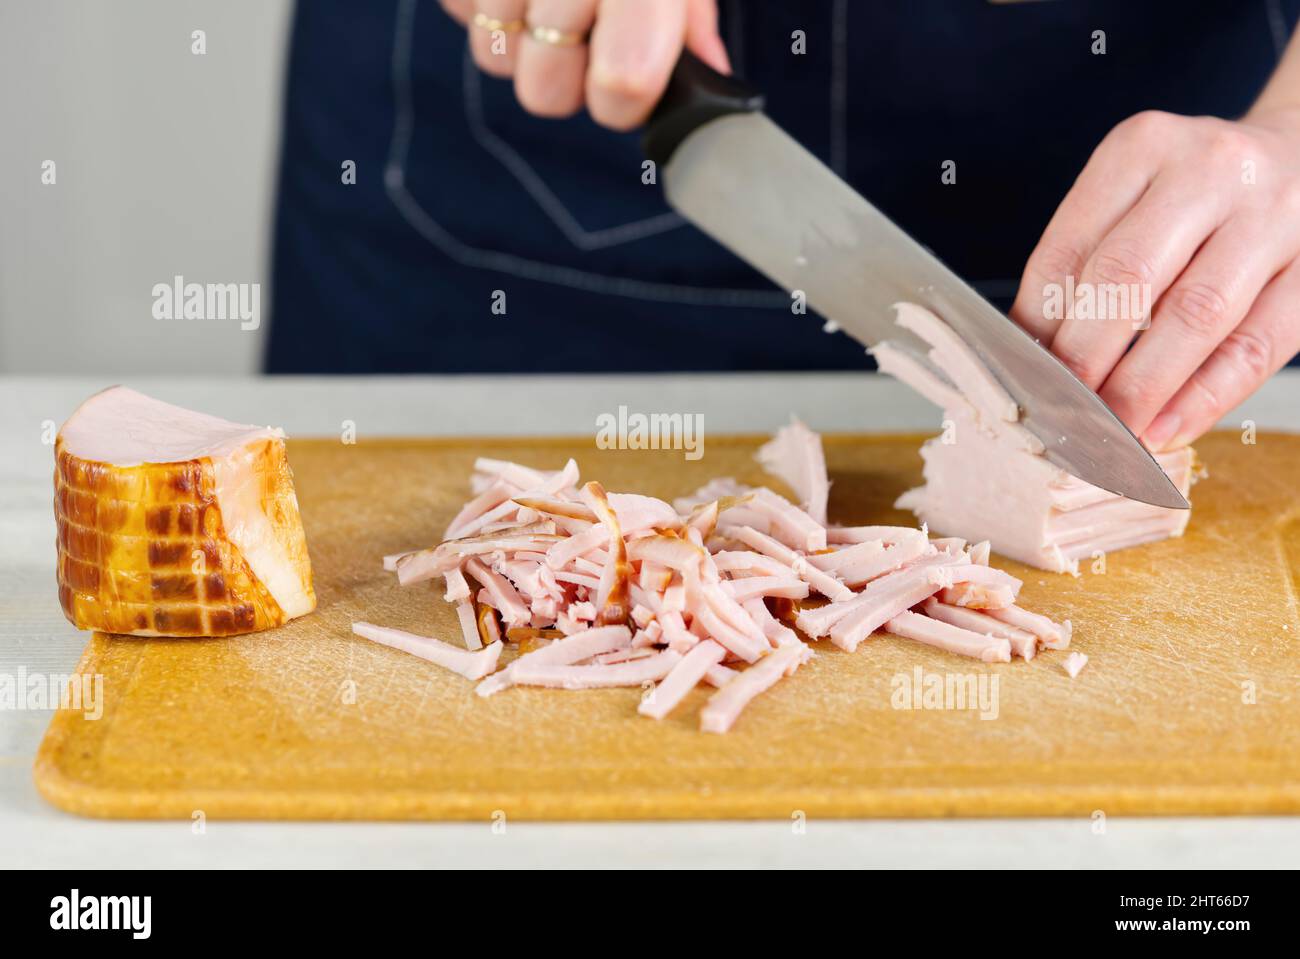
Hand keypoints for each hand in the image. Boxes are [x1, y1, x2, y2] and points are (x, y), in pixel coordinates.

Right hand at [440, 0, 729, 128]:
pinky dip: (487, 7)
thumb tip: (710, 85)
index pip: (623, 82)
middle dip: (567, 81)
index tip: (628, 88)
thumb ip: (688, 20)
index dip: (623, 101)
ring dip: (523, 43)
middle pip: (545, 93)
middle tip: (585, 39)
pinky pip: (462, 15)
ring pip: (495, 61)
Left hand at [1011, 108, 1299, 450]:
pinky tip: (1167, 428)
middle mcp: (1210, 171)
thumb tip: (1030, 351)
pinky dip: (1205, 397)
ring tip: (1110, 431)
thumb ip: (1083, 260)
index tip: (1019, 375)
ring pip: (1196, 315)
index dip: (1038, 324)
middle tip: (1060, 412)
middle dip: (1085, 359)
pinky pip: (1256, 345)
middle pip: (1128, 278)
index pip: (1070, 248)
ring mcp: (1272, 216)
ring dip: (1143, 387)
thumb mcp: (1130, 195)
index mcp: (1142, 148)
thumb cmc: (1193, 192)